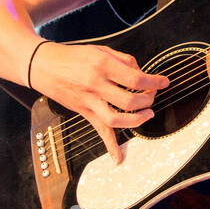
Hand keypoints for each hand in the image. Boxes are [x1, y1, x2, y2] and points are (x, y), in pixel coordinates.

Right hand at [30, 42, 169, 162]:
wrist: (45, 66)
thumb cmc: (74, 56)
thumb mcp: (102, 50)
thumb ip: (124, 61)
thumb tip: (142, 74)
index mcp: (103, 66)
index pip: (136, 78)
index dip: (154, 81)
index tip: (164, 82)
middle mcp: (95, 85)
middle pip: (129, 101)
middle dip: (148, 99)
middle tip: (152, 95)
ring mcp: (88, 102)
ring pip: (116, 119)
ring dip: (137, 120)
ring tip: (148, 114)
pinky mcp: (84, 112)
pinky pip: (98, 131)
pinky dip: (109, 146)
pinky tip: (118, 158)